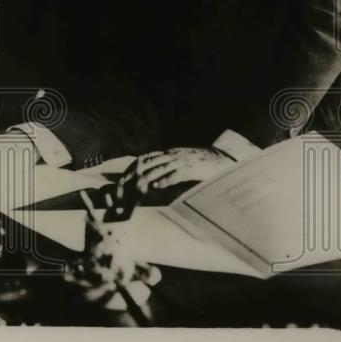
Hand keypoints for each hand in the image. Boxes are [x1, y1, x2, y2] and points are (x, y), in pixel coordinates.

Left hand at [120, 146, 235, 192]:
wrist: (218, 158)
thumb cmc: (197, 161)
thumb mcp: (178, 159)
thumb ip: (165, 164)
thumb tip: (151, 175)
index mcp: (167, 153)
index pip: (144, 158)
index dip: (132, 167)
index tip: (122, 177)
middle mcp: (171, 155)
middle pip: (147, 163)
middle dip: (134, 174)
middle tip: (123, 185)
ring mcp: (180, 161)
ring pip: (159, 168)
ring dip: (146, 179)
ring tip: (136, 188)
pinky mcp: (190, 169)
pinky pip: (176, 174)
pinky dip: (166, 180)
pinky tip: (157, 186)